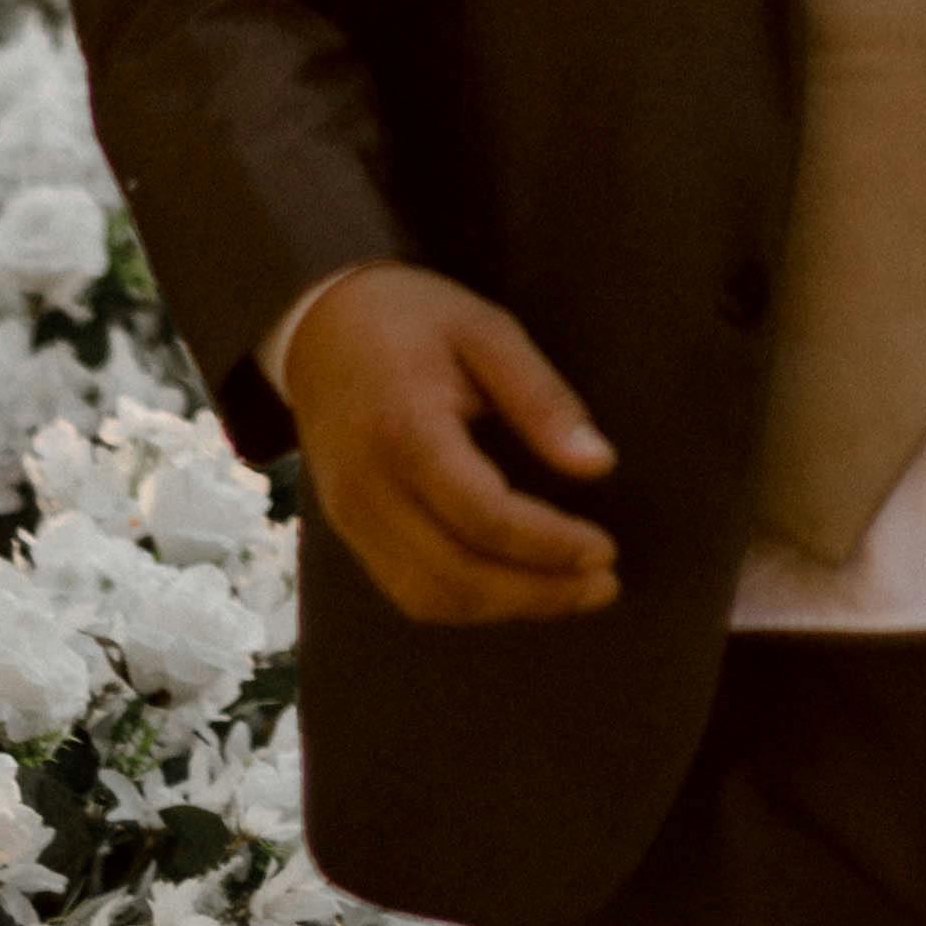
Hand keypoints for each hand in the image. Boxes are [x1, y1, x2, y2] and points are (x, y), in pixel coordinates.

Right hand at [284, 262, 620, 628]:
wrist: (319, 324)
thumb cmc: (412, 318)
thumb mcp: (487, 331)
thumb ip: (541, 399)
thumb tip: (599, 465)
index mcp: (406, 430)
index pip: (483, 516)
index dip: (549, 544)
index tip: (605, 551)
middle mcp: (369, 489)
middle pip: (455, 574)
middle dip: (536, 593)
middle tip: (603, 585)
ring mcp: (351, 518)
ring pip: (428, 596)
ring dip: (505, 608)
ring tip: (572, 592)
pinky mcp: (349, 531)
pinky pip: (406, 589)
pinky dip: (466, 600)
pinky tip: (516, 585)